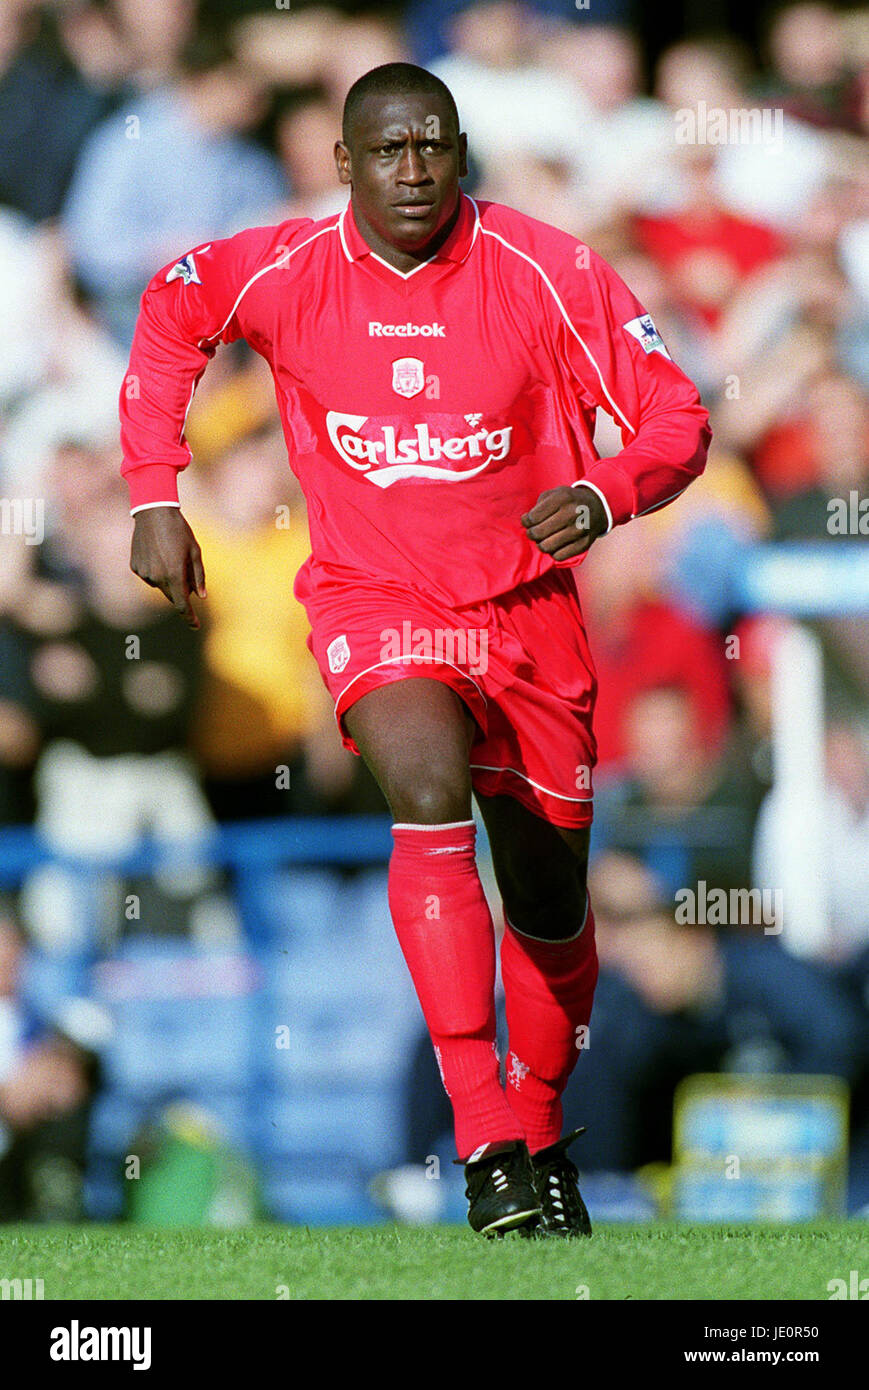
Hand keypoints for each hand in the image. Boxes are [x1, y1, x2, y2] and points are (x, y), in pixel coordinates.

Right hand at [130, 507, 205, 628]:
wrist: (153, 512)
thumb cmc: (179, 531)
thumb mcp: (195, 551)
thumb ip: (198, 576)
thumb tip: (201, 597)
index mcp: (174, 574)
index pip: (182, 604)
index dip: (189, 617)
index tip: (195, 625)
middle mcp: (157, 577)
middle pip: (172, 595)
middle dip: (181, 591)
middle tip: (184, 569)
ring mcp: (144, 573)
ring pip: (160, 585)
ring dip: (167, 577)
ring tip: (169, 553)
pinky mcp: (135, 567)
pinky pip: (148, 576)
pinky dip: (155, 570)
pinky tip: (156, 552)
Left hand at [521, 484, 607, 561]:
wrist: (597, 507)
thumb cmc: (569, 501)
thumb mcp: (555, 494)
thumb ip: (538, 506)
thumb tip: (526, 523)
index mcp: (562, 498)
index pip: (532, 518)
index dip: (526, 522)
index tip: (528, 522)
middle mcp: (572, 513)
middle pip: (538, 533)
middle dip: (531, 534)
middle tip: (534, 532)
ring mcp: (579, 530)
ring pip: (546, 547)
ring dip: (541, 544)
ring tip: (543, 540)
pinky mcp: (584, 544)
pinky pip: (559, 556)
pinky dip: (553, 552)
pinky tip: (555, 545)